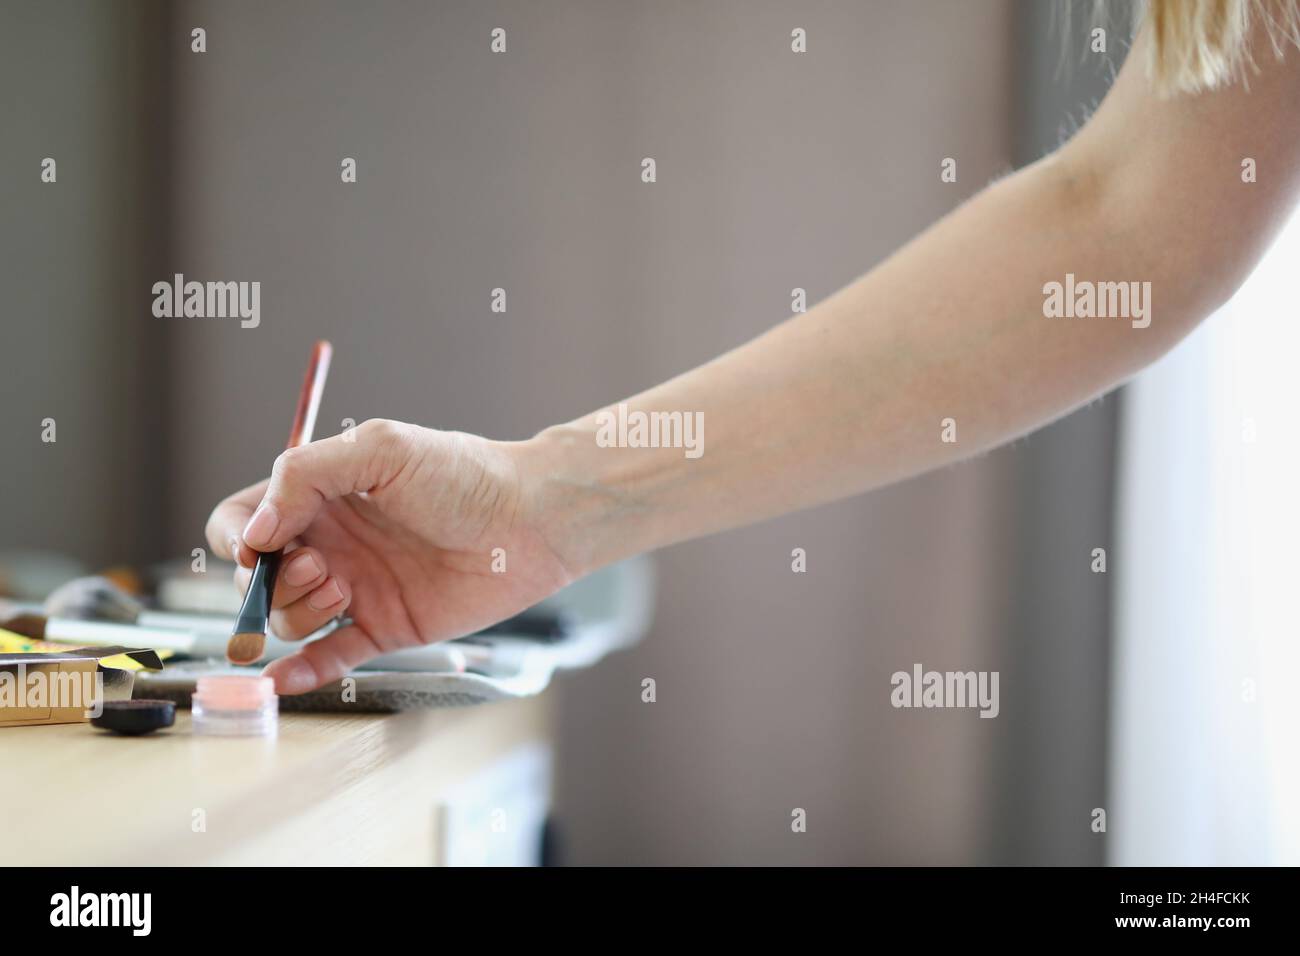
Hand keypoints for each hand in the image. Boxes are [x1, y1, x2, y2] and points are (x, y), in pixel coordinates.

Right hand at [205, 420, 574, 693]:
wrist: (531, 520)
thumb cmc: (464, 473)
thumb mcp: (381, 449)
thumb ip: (307, 475)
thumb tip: (256, 531)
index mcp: (322, 496)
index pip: (245, 518)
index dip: (238, 536)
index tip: (257, 547)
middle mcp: (332, 543)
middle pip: (257, 576)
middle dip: (270, 580)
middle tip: (320, 568)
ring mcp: (357, 588)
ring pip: (289, 617)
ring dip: (296, 612)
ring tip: (343, 591)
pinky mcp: (387, 627)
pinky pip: (331, 656)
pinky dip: (302, 671)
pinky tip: (282, 679)